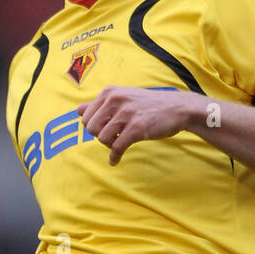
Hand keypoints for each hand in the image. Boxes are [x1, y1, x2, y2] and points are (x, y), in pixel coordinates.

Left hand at [76, 86, 196, 165]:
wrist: (177, 108)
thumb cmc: (148, 105)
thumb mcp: (123, 98)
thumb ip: (99, 104)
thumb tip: (77, 111)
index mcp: (110, 92)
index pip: (86, 116)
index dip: (94, 127)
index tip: (107, 130)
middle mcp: (116, 100)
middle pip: (91, 128)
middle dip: (100, 136)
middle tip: (114, 137)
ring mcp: (126, 114)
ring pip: (102, 139)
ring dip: (109, 146)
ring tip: (120, 143)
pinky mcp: (137, 129)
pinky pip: (117, 148)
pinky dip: (114, 157)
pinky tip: (115, 161)